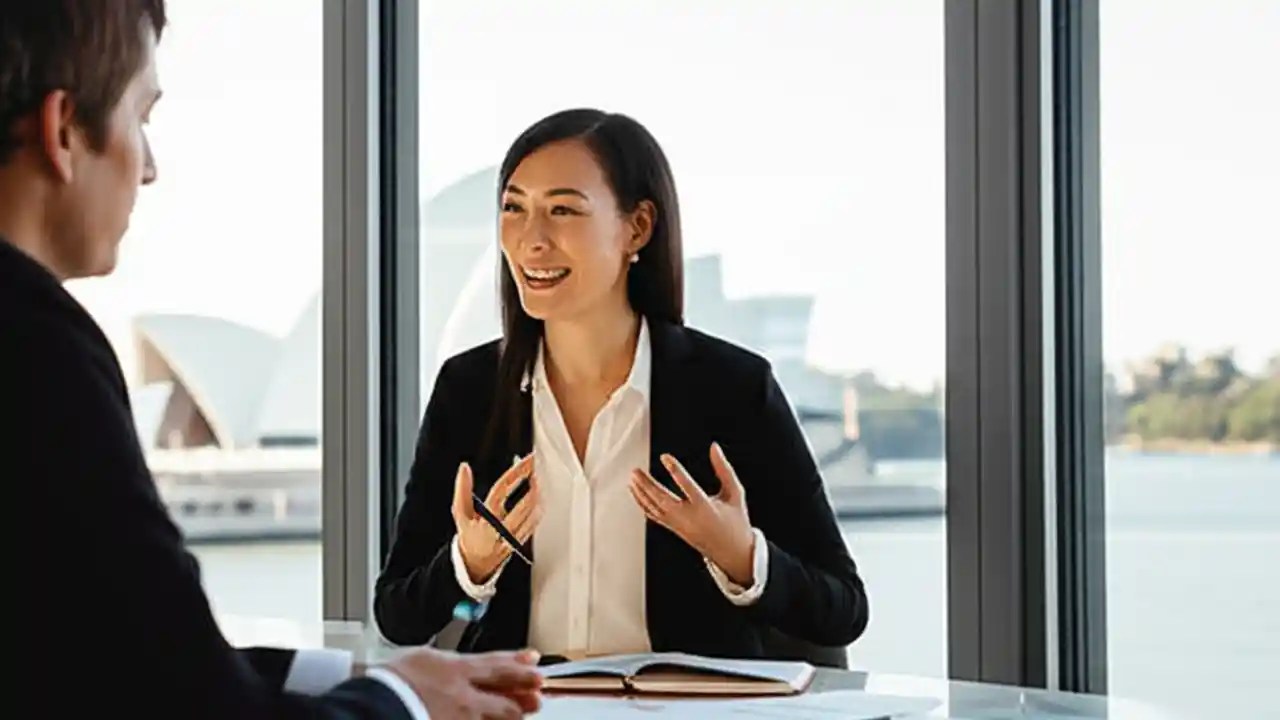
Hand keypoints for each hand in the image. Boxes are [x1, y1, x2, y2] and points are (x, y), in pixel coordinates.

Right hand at [384, 646, 542, 719]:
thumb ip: (441, 664)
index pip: (495, 663)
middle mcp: (463, 696)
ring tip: (522, 713)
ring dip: (513, 715)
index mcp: (453, 670)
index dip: (518, 662)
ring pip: (500, 718)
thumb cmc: (387, 686)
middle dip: (525, 694)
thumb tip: (451, 666)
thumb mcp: (417, 661)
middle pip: (505, 695)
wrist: (372, 710)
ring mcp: (462, 719)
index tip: (533, 660)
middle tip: (538, 693)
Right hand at [452, 454, 540, 582]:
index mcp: (486, 520)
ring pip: (532, 515)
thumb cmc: (469, 536)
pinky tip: (541, 497)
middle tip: (539, 468)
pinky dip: (539, 509)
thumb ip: (462, 490)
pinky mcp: (521, 542)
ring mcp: (513, 537)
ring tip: (542, 479)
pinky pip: (534, 524)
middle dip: (534, 485)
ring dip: (539, 495)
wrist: (475, 564)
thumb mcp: (460, 514)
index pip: (502, 491)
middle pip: (523, 505)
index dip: (515, 474)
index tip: (526, 461)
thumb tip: (464, 468)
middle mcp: (501, 529)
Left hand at [630, 442, 755, 584]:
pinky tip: (636, 493)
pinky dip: (643, 504)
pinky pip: (654, 516)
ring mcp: (680, 525)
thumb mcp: (735, 493)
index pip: (688, 486)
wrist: (732, 553)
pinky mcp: (675, 529)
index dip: (676, 471)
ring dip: (641, 493)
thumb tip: (714, 447)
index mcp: (705, 507)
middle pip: (663, 500)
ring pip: (655, 508)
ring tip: (633, 478)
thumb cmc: (735, 521)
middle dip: (647, 485)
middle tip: (636, 470)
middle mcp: (689, 517)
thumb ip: (724, 469)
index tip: (665, 457)